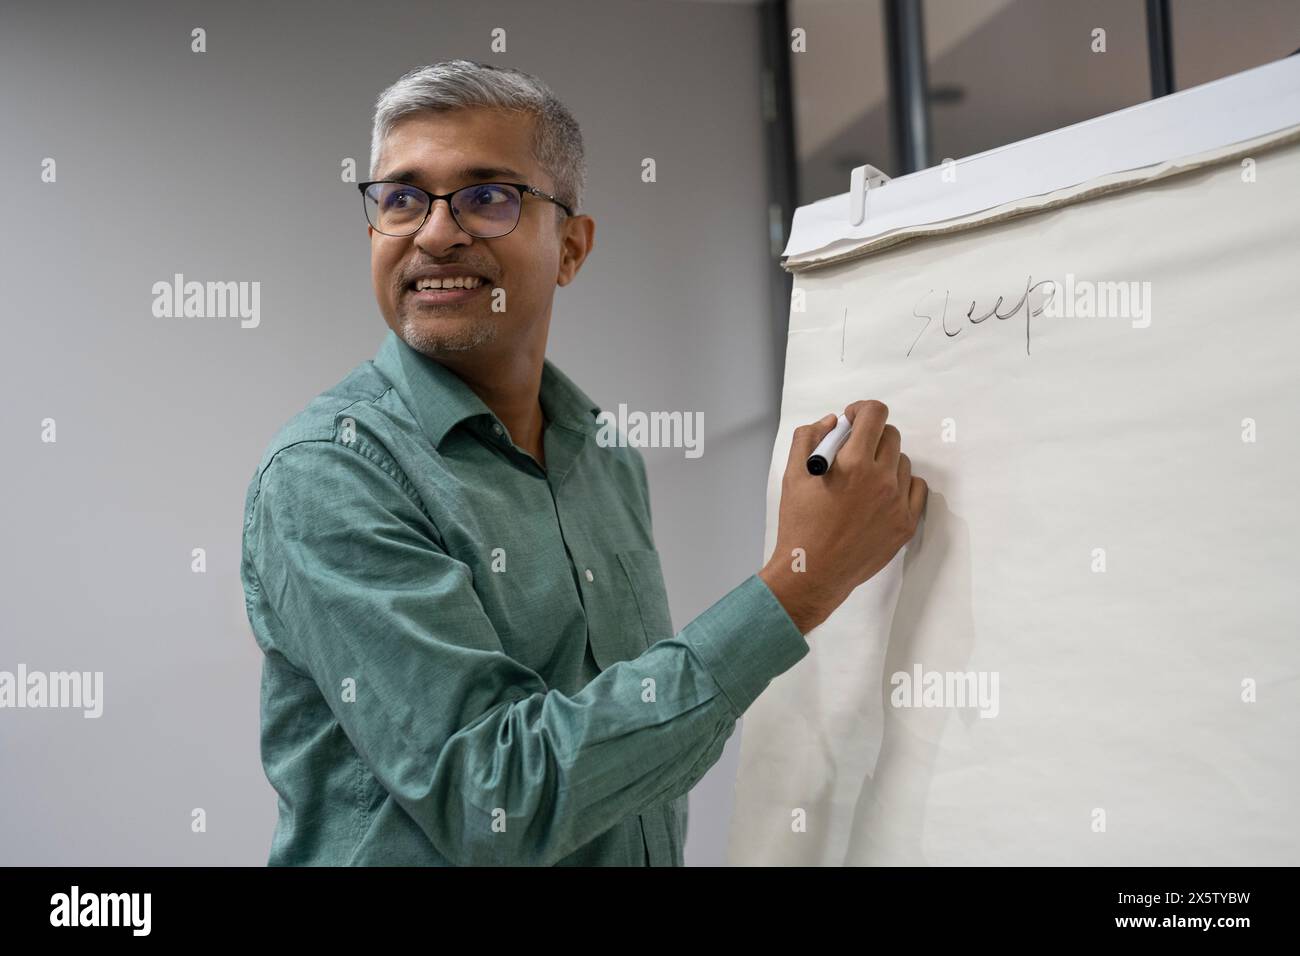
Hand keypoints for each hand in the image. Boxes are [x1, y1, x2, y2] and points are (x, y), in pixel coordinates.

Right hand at [758, 401, 927, 633]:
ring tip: (863, 481)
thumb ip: (809, 437)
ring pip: (902, 461)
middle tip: (853, 453)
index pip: (875, 414)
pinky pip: (916, 488)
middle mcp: (881, 479)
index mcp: (853, 463)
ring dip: (885, 461)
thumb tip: (833, 422)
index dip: (862, 410)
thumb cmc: (800, 524)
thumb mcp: (792, 475)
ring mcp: (898, 503)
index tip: (852, 420)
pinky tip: (881, 495)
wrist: (813, 572)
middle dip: (871, 437)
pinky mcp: (906, 523)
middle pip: (890, 435)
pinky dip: (901, 485)